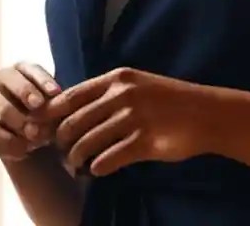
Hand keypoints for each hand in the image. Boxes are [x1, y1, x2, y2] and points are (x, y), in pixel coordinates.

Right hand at [0, 62, 63, 162]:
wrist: (40, 151)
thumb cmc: (52, 120)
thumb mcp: (59, 112)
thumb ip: (58, 106)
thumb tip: (57, 102)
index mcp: (23, 71)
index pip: (29, 68)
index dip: (42, 79)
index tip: (56, 92)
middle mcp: (2, 81)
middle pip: (7, 78)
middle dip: (25, 91)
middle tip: (39, 106)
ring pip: (0, 107)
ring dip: (19, 120)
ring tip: (36, 136)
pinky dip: (7, 142)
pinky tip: (23, 151)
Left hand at [46, 67, 211, 177]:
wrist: (206, 113)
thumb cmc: (169, 100)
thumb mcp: (138, 84)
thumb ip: (108, 92)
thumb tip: (74, 109)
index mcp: (117, 78)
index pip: (71, 96)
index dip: (52, 114)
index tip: (43, 127)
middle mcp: (122, 95)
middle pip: (75, 121)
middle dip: (62, 140)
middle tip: (61, 152)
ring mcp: (134, 118)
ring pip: (89, 142)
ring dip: (77, 158)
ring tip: (76, 166)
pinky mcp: (145, 142)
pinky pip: (110, 158)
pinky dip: (98, 167)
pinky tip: (97, 170)